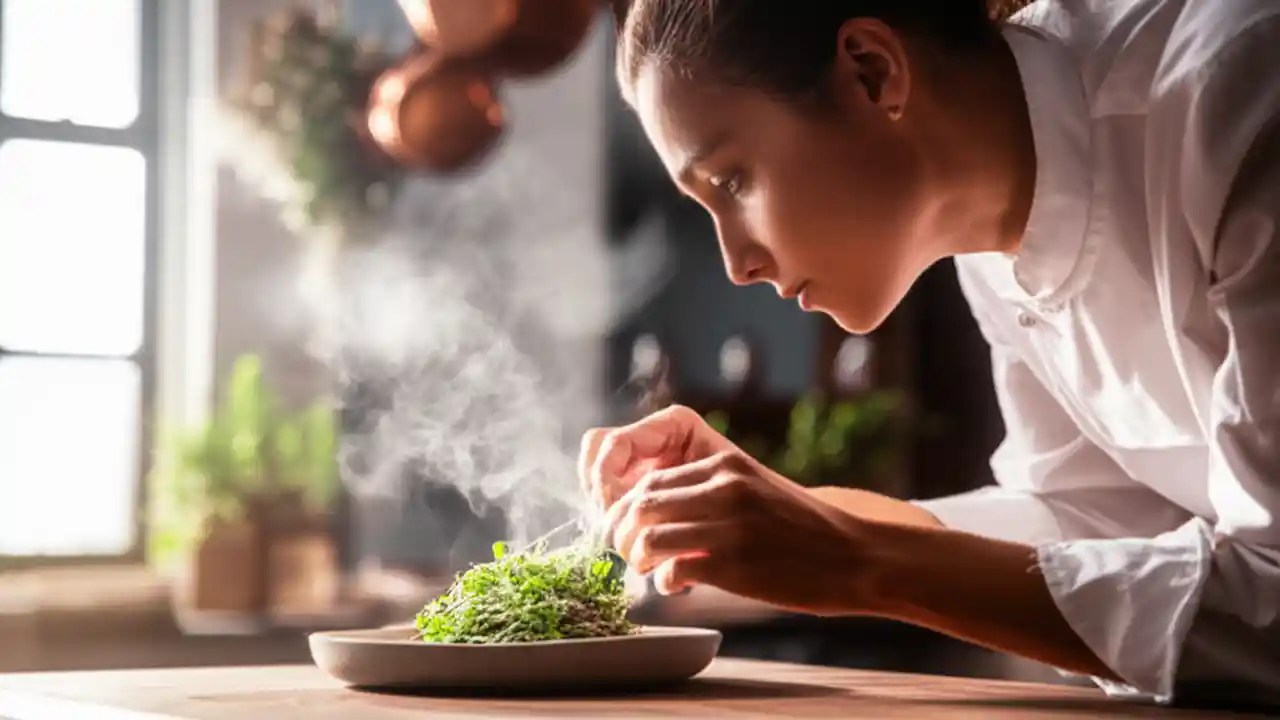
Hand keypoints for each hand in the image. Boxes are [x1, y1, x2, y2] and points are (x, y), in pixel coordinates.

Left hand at [578, 406, 870, 614]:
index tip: (626, 530)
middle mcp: (724, 488)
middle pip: (641, 505)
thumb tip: (652, 512)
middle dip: (622, 533)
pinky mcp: (735, 563)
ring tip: (651, 570)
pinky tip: (680, 586)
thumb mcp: (755, 489)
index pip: (650, 480)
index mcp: (726, 465)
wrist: (856, 555)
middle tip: (628, 554)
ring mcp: (729, 525)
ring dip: (639, 559)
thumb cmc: (802, 528)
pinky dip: (666, 582)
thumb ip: (709, 492)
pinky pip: (673, 570)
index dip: (627, 509)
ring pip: (650, 537)